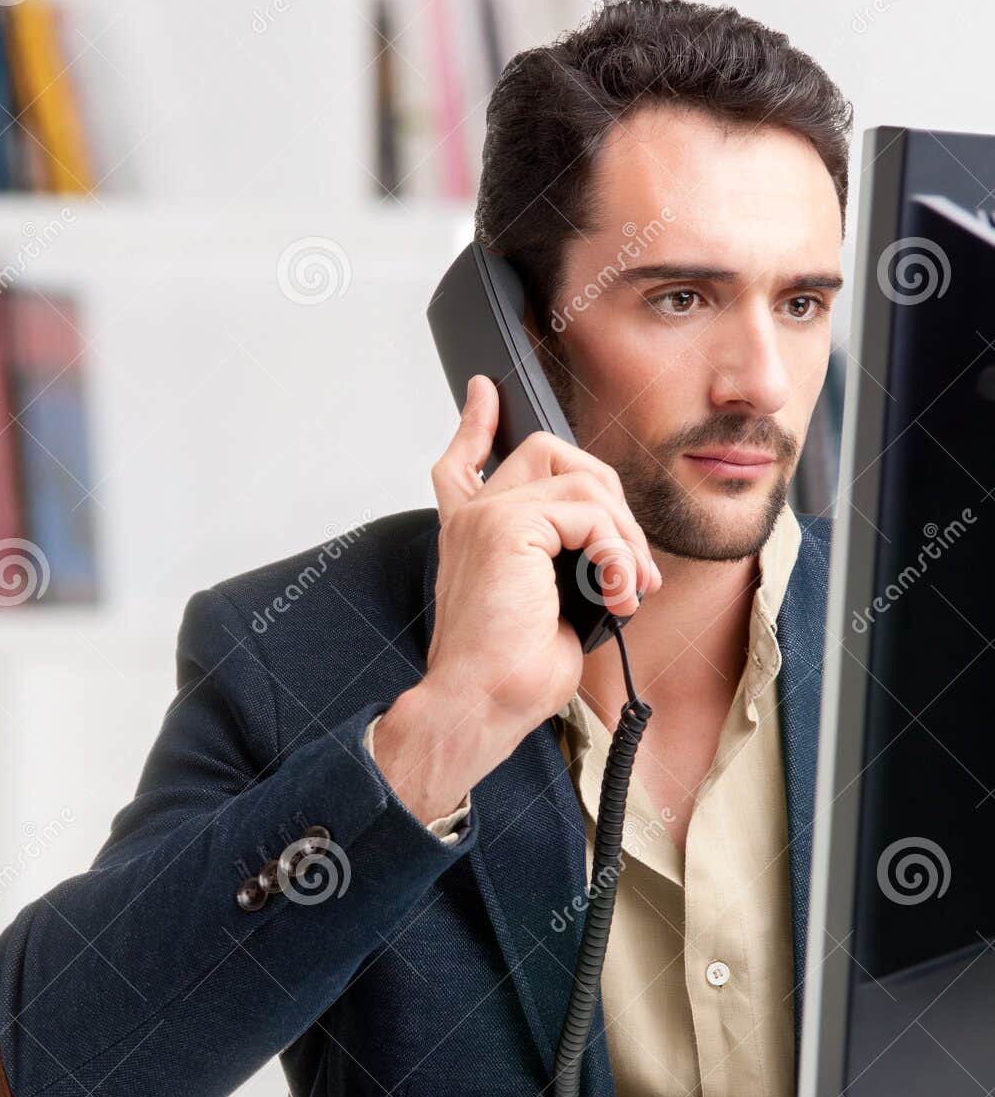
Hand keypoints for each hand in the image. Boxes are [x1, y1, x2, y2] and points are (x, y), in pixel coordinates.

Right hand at [372, 375, 661, 824]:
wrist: (481, 705)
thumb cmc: (511, 676)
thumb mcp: (551, 610)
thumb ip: (568, 564)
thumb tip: (618, 555)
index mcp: (471, 535)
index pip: (464, 463)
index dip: (476, 424)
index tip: (484, 392)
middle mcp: (471, 518)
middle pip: (548, 452)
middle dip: (608, 493)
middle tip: (632, 563)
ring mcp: (486, 516)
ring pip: (584, 482)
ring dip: (625, 537)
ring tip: (627, 590)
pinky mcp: (506, 525)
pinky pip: (590, 512)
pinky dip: (618, 553)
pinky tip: (615, 593)